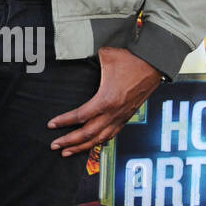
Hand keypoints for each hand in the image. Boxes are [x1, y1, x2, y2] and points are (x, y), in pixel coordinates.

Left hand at [46, 47, 162, 156]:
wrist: (154, 63)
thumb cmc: (131, 58)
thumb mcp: (106, 55)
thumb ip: (89, 58)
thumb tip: (75, 52)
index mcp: (106, 99)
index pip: (80, 116)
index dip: (64, 122)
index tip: (51, 125)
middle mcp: (114, 112)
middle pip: (88, 134)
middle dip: (69, 141)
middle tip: (54, 145)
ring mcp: (121, 116)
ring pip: (99, 139)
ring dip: (82, 147)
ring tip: (67, 152)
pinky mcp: (127, 116)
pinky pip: (111, 134)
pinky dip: (98, 142)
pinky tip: (90, 144)